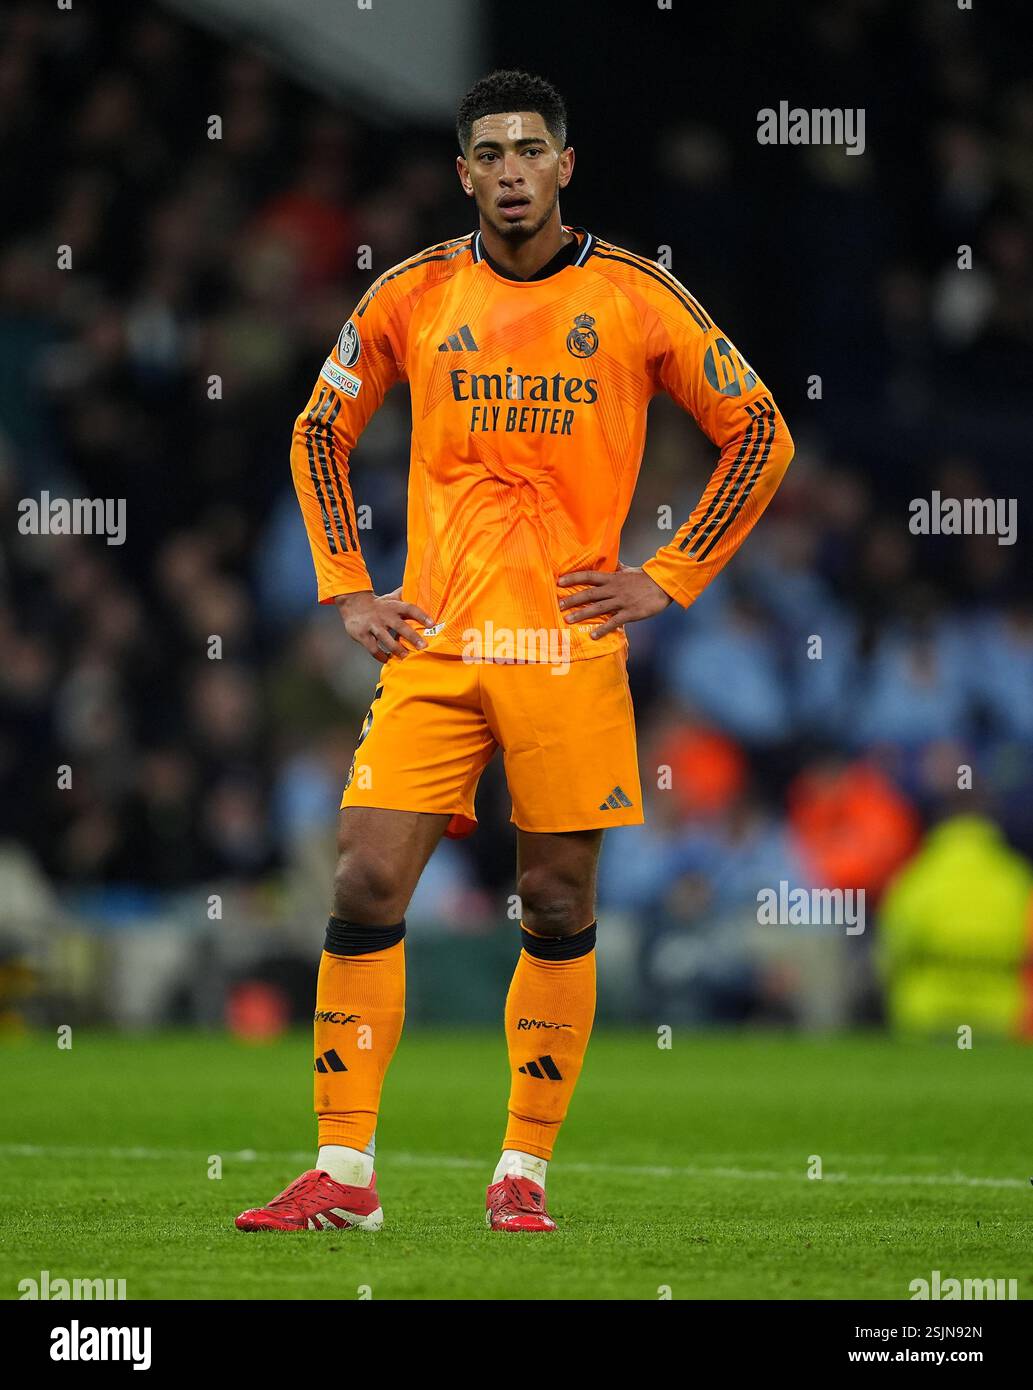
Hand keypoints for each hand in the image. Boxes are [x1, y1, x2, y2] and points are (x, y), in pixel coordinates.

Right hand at [334, 587, 435, 662]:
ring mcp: (373, 626)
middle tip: (422, 646)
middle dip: (412, 637)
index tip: (432, 624)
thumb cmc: (378, 604)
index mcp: (393, 606)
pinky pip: (373, 649)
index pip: (410, 609)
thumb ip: (405, 597)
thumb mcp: (390, 598)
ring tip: (405, 656)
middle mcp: (384, 615)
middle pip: (400, 626)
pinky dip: (381, 656)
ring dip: (397, 650)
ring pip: (386, 640)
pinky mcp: (362, 635)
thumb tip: (422, 591)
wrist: (353, 603)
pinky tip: (387, 659)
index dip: (422, 615)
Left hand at [557, 563, 671, 639]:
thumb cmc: (646, 577)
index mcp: (612, 578)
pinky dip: (603, 629)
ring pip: (597, 608)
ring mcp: (621, 601)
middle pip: (589, 594)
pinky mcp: (630, 613)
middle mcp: (614, 589)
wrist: (664, 584)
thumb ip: (617, 568)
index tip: (559, 582)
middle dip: (572, 599)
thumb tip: (611, 562)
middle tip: (559, 605)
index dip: (573, 578)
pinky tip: (593, 635)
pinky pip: (614, 622)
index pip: (589, 576)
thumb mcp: (629, 570)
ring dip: (581, 614)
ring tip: (568, 620)